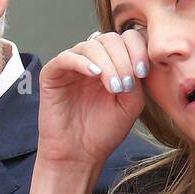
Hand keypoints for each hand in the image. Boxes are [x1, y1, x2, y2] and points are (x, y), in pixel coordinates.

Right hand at [35, 29, 148, 169]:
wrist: (79, 155)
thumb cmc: (103, 132)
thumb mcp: (131, 104)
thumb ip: (136, 78)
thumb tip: (136, 58)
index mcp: (112, 64)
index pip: (126, 39)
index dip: (137, 50)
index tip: (143, 73)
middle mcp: (91, 61)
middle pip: (110, 38)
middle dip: (123, 59)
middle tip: (125, 85)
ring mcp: (71, 66)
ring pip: (91, 46)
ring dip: (107, 63)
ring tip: (113, 88)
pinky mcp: (52, 75)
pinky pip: (66, 57)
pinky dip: (82, 62)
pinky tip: (94, 75)